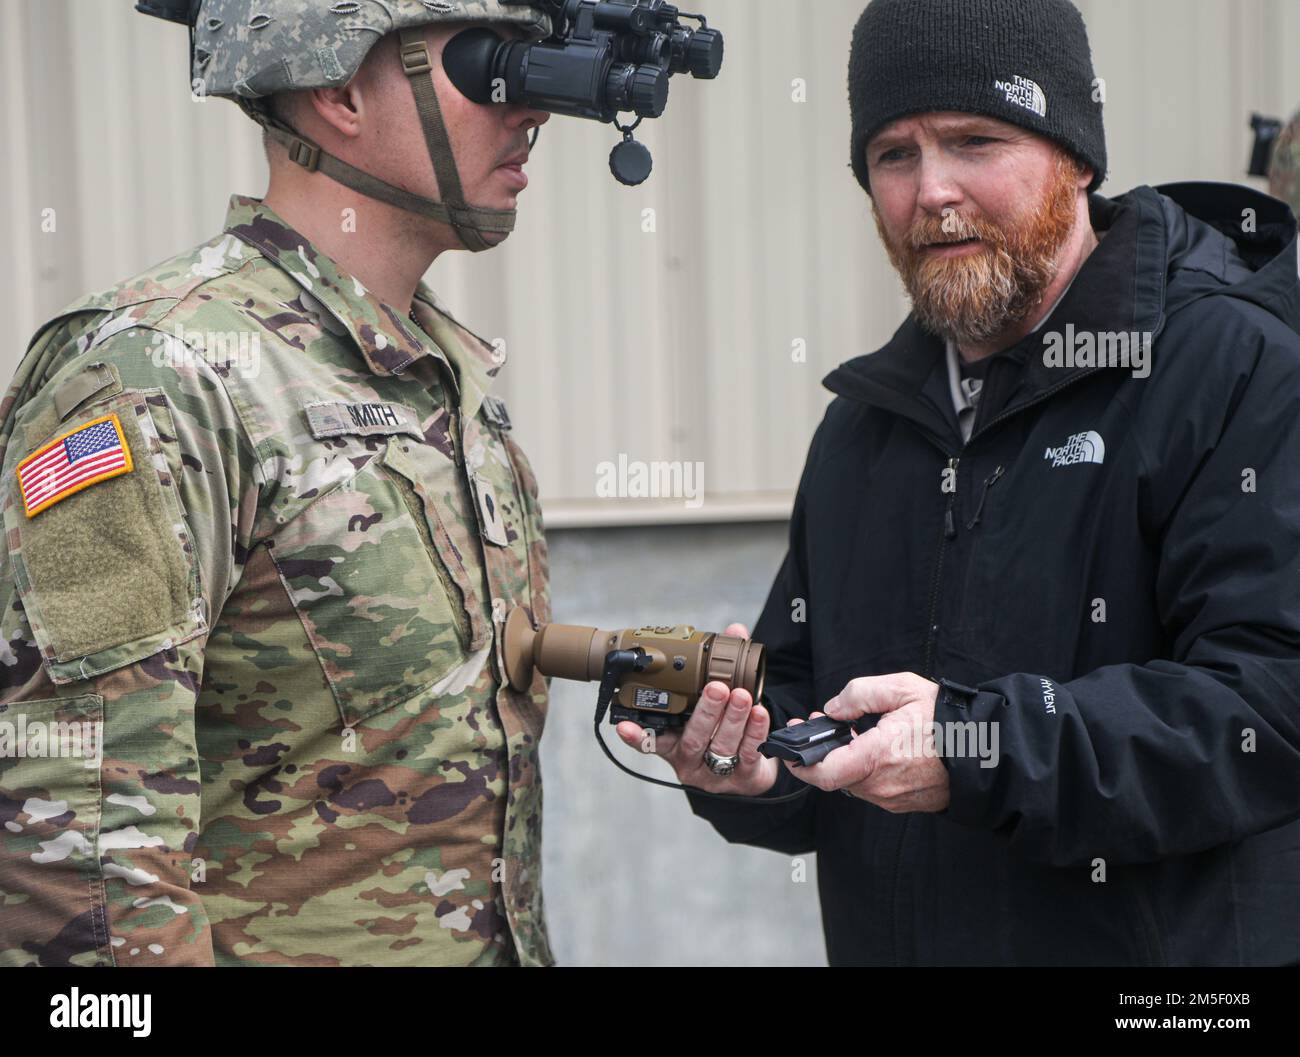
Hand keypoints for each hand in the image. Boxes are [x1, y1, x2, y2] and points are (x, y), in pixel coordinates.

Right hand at [615, 623, 779, 795]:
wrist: (750, 772)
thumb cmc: (723, 731)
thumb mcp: (714, 704)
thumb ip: (723, 666)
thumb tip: (734, 631)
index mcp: (674, 741)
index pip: (650, 741)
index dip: (636, 735)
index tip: (624, 726)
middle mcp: (690, 759)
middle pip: (693, 738)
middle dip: (706, 712)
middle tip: (716, 688)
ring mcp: (714, 772)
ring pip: (721, 746)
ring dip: (733, 719)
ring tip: (742, 696)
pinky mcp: (742, 779)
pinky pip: (748, 754)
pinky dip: (755, 732)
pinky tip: (759, 714)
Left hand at [784, 672, 949, 812]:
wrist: (987, 749)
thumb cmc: (947, 719)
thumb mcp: (902, 688)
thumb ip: (859, 694)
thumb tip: (833, 710)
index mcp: (878, 757)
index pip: (823, 774)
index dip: (801, 764)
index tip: (791, 749)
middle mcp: (882, 786)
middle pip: (835, 777)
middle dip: (822, 752)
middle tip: (820, 724)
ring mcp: (894, 799)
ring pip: (853, 783)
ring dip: (844, 760)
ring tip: (849, 731)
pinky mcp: (904, 804)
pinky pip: (873, 789)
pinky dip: (865, 770)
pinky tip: (872, 747)